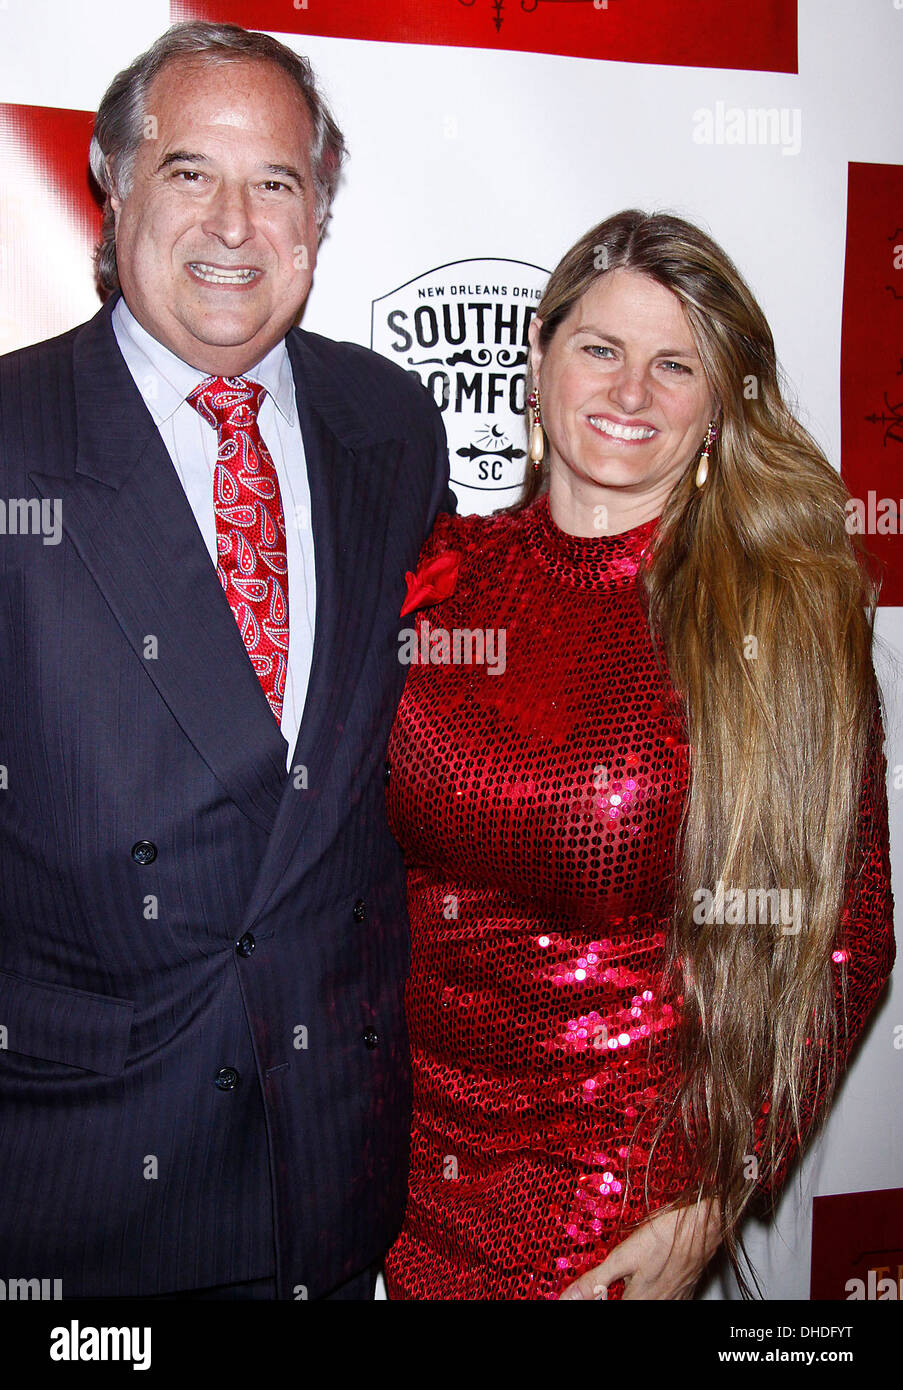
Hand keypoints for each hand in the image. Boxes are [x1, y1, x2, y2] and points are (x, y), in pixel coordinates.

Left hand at [558, 1197, 721, 1299]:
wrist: (704, 1225)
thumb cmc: (667, 1237)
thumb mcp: (623, 1256)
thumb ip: (595, 1280)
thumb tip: (568, 1297)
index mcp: (639, 1303)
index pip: (609, 1307)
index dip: (597, 1299)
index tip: (586, 1294)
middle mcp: (658, 1305)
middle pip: (627, 1304)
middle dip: (611, 1295)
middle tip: (605, 1286)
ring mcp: (674, 1300)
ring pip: (646, 1303)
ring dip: (632, 1293)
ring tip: (626, 1281)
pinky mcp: (685, 1291)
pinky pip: (663, 1298)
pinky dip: (650, 1291)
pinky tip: (649, 1278)